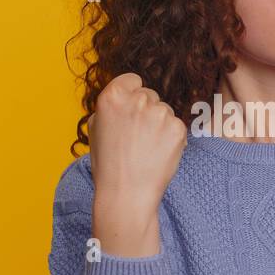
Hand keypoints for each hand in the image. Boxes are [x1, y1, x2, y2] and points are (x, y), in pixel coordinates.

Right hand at [88, 72, 187, 256]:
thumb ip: (111, 107)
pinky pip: (177, 126)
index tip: (131, 111)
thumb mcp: (96, 128)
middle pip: (150, 95)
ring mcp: (160, 113)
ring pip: (165, 111)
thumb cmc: (108, 164)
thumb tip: (124, 96)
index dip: (132, 95)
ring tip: (146, 149)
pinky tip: (159, 154)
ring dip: (160, 125)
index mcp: (112, 96)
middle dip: (146, 111)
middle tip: (137, 137)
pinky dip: (172, 138)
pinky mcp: (178, 128)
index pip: (132, 80)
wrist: (126, 193)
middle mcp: (138, 100)